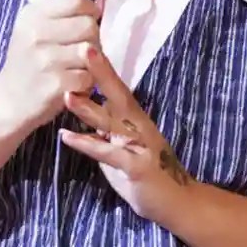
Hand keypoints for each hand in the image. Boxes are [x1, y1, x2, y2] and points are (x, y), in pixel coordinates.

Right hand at [0, 0, 100, 129]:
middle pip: (88, 25)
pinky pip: (89, 76)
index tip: (84, 23)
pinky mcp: (56, 83)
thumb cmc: (28, 62)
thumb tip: (98, 6)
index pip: (75, 0)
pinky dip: (85, 84)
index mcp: (32, 15)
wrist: (9, 100)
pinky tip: (72, 85)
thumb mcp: (33, 29)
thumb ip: (62, 15)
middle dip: (92, 39)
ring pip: (92, 51)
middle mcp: (36, 33)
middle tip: (79, 52)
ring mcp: (46, 59)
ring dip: (91, 63)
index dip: (88, 11)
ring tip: (76, 69)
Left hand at [59, 47, 196, 225]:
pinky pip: (109, 153)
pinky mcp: (136, 167)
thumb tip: (85, 117)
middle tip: (83, 48)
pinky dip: (88, 144)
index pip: (117, 88)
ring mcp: (139, 146)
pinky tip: (67, 137)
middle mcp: (138, 127)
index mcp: (134, 120)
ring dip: (87, 108)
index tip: (86, 43)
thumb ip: (106, 133)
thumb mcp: (124, 149)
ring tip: (66, 95)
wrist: (179, 203)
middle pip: (118, 94)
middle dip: (100, 72)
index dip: (102, 67)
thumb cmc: (149, 174)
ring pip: (111, 122)